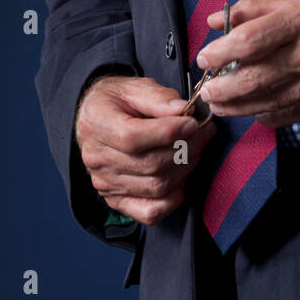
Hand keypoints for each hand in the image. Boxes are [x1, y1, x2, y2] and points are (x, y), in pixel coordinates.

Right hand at [75, 75, 217, 225]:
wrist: (95, 119)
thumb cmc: (116, 101)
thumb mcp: (133, 87)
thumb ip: (158, 97)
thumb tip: (184, 110)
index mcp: (97, 125)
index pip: (132, 138)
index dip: (168, 133)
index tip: (192, 122)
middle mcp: (98, 159)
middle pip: (150, 165)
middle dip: (186, 149)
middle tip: (204, 132)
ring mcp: (106, 183)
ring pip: (155, 187)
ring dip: (185, 168)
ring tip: (197, 148)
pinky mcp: (116, 200)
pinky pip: (150, 212)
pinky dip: (172, 199)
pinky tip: (181, 177)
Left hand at [196, 0, 299, 126]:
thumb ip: (258, 5)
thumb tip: (218, 19)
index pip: (248, 41)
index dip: (220, 53)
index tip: (206, 57)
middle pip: (252, 79)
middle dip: (221, 89)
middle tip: (207, 90)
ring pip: (268, 103)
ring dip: (238, 108)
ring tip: (221, 104)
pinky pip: (291, 115)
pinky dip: (267, 116)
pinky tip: (256, 111)